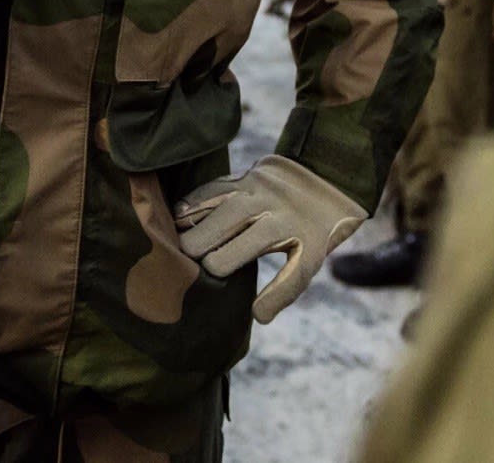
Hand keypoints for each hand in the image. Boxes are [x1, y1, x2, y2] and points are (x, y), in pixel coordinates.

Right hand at [174, 156, 365, 323]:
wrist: (319, 180)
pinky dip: (192, 204)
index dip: (257, 286)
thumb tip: (258, 316)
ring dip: (194, 228)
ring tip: (173, 247)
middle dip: (209, 253)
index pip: (279, 269)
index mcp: (302, 236)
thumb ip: (284, 288)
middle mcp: (278, 211)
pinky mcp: (243, 176)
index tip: (237, 298)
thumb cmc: (309, 233)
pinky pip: (212, 189)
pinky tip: (175, 218)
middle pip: (237, 231)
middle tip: (185, 271)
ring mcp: (259, 190)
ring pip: (221, 208)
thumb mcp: (308, 261)